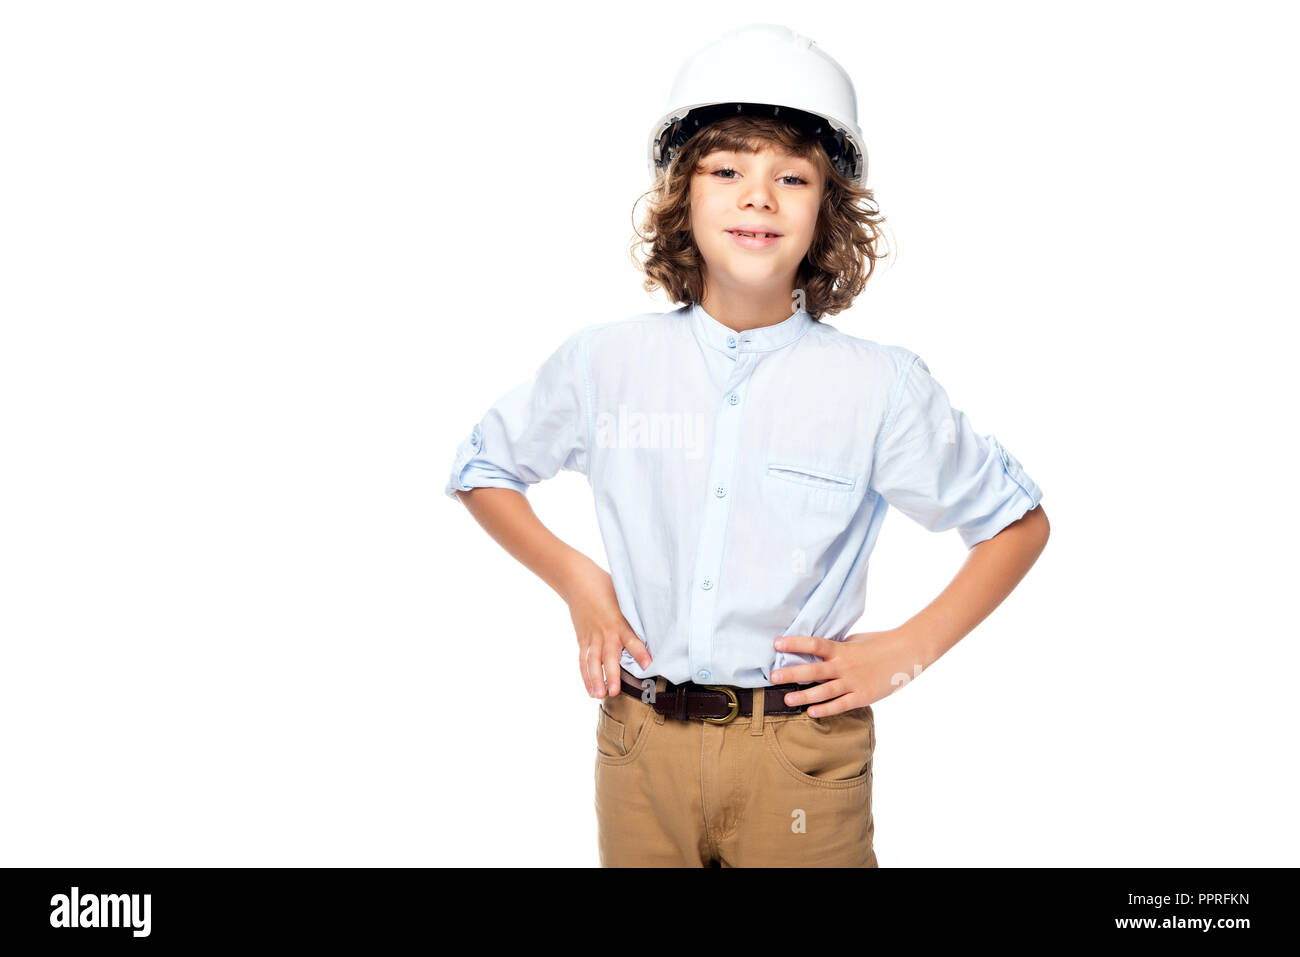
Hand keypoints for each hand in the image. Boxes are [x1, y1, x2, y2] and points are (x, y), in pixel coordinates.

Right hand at [564, 558, 651, 698]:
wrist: (578, 581)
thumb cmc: (606, 587)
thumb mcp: (626, 597)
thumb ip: (637, 614)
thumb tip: (660, 620)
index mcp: (619, 622)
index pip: (632, 640)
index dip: (640, 653)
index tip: (649, 664)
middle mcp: (605, 632)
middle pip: (609, 657)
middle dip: (612, 675)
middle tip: (615, 691)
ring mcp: (592, 637)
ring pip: (593, 663)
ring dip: (596, 680)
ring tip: (599, 696)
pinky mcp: (582, 640)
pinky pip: (583, 661)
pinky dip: (586, 676)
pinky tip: (591, 690)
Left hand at [769, 629, 928, 716]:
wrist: (907, 652)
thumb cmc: (880, 643)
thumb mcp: (855, 640)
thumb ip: (837, 647)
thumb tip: (818, 650)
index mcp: (842, 648)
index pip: (813, 644)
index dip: (794, 643)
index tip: (775, 644)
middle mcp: (844, 665)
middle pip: (813, 670)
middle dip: (791, 673)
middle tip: (773, 677)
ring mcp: (853, 682)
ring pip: (824, 691)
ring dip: (804, 696)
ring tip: (786, 698)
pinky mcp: (863, 696)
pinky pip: (841, 705)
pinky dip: (825, 709)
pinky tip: (811, 712)